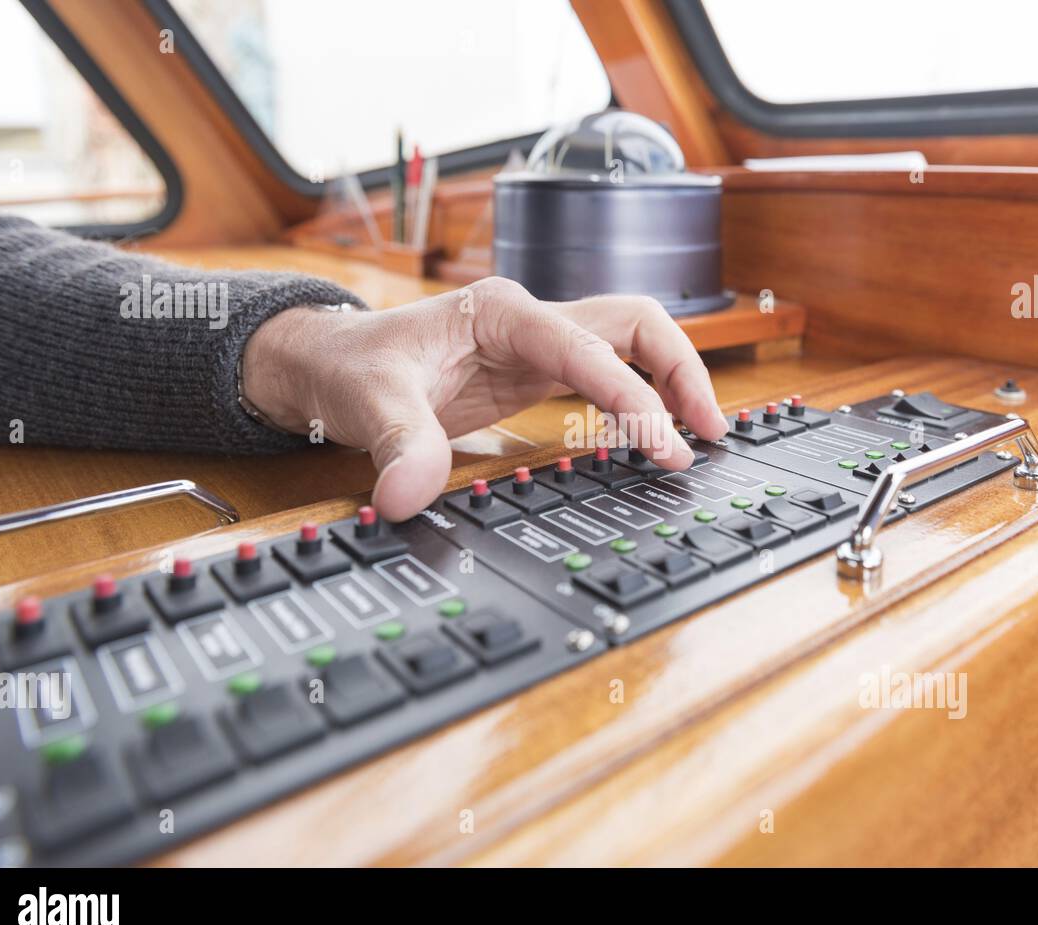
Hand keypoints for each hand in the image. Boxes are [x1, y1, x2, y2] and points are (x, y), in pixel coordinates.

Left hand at [242, 277, 726, 519]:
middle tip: (709, 431)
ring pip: (630, 344)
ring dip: (671, 382)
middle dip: (681, 370)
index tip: (663, 444)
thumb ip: (397, 446)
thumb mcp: (367, 402)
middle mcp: (530, 320)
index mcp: (502, 312)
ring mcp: (537, 345)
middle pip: (636, 323)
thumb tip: (406, 498)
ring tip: (699, 437)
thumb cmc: (349, 366)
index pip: (589, 346)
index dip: (633, 395)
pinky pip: (606, 375)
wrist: (328, 364)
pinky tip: (650, 439)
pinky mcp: (535, 373)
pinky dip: (638, 401)